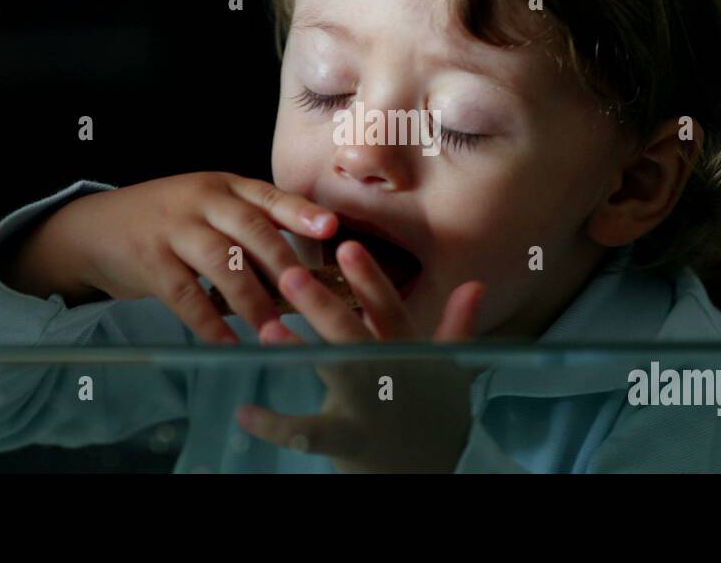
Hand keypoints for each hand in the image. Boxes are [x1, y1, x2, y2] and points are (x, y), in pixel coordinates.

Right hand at [3, 173, 337, 343]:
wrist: (95, 228)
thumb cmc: (168, 223)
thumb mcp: (208, 208)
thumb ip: (250, 224)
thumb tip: (308, 261)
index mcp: (224, 187)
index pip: (268, 196)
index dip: (300, 211)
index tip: (330, 227)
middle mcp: (202, 201)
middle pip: (250, 229)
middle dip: (283, 264)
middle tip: (310, 297)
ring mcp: (174, 228)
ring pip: (222, 262)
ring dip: (251, 300)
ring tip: (274, 331)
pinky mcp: (149, 260)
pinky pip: (185, 295)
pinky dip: (208, 323)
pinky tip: (228, 345)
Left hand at [235, 240, 486, 472]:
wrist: (436, 474)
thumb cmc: (437, 413)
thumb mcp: (451, 368)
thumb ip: (457, 325)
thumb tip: (475, 285)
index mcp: (409, 352)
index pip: (390, 309)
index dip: (370, 279)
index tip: (346, 247)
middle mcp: (388, 374)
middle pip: (353, 334)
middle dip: (324, 304)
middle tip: (290, 274)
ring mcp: (368, 408)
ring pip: (334, 375)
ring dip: (301, 352)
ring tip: (269, 331)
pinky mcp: (348, 440)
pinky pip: (308, 433)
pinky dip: (276, 426)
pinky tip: (246, 413)